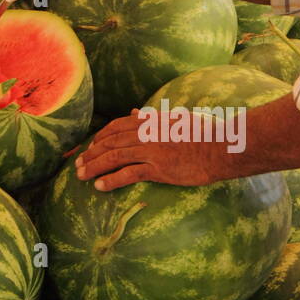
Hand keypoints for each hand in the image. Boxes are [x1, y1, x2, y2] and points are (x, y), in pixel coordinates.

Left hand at [75, 110, 224, 190]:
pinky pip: (128, 174)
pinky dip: (111, 180)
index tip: (89, 146)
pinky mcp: (158, 168)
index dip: (99, 137)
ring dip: (94, 166)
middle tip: (78, 165)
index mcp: (150, 121)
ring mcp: (152, 151)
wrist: (221, 147)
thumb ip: (152, 117)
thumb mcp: (175, 119)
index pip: (116, 127)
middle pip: (110, 142)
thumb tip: (134, 113)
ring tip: (81, 176)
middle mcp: (147, 134)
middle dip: (91, 153)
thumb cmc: (203, 134)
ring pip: (114, 157)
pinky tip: (99, 187)